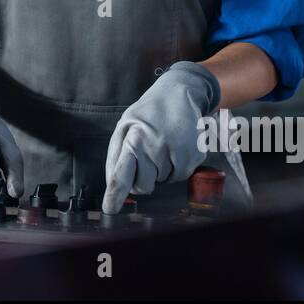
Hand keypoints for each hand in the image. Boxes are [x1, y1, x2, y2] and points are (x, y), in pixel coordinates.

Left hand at [102, 61, 220, 213]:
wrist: (180, 93)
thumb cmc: (149, 113)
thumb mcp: (126, 127)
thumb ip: (117, 156)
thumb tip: (112, 184)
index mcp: (134, 140)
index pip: (121, 174)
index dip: (114, 195)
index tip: (110, 210)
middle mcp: (155, 148)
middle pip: (143, 186)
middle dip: (141, 179)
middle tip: (145, 157)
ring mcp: (176, 153)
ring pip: (162, 182)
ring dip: (160, 170)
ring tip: (162, 145)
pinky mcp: (194, 156)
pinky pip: (179, 177)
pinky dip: (176, 168)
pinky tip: (175, 148)